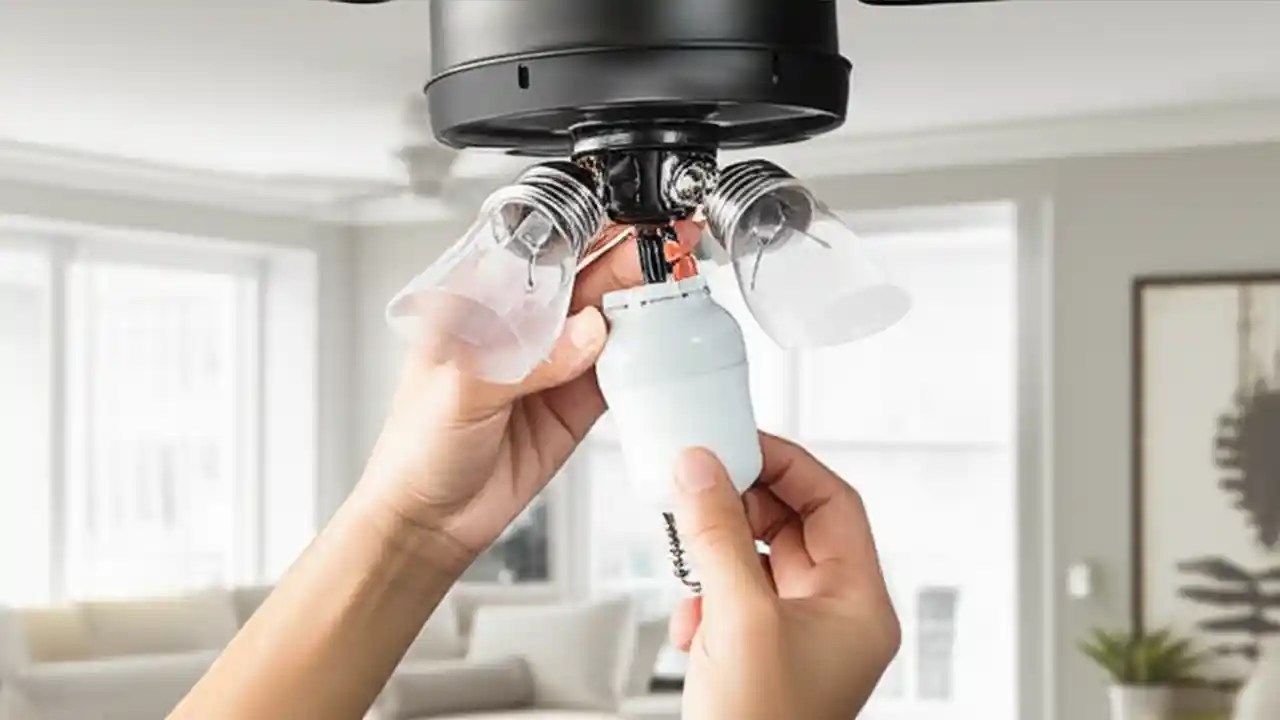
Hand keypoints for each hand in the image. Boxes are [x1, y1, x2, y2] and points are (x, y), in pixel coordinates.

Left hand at [359, 220, 702, 572]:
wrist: (431, 521)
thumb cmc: (416, 449)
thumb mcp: (459, 392)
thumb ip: (526, 360)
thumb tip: (588, 333)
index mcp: (482, 304)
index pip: (539, 254)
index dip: (583, 232)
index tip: (623, 222)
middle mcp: (522, 327)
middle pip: (585, 278)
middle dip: (630, 256)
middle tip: (671, 243)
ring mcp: (554, 363)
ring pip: (609, 318)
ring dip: (645, 299)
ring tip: (679, 281)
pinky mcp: (577, 401)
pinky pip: (621, 369)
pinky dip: (647, 354)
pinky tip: (667, 337)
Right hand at [669, 436, 901, 719]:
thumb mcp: (739, 620)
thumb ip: (718, 536)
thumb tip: (701, 469)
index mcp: (858, 604)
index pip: (834, 504)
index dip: (787, 466)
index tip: (738, 443)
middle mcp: (835, 616)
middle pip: (792, 528)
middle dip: (738, 512)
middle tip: (698, 489)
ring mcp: (798, 637)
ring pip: (756, 563)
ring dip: (714, 560)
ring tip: (688, 565)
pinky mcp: (762, 655)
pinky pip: (735, 600)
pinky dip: (706, 602)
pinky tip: (690, 626)